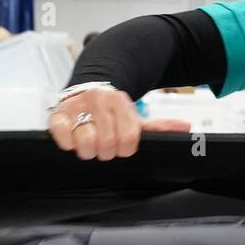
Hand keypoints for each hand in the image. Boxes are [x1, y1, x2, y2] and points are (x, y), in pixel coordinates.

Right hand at [47, 88, 190, 160]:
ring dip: (88, 150)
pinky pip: (61, 133)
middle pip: (106, 143)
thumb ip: (160, 126)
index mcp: (120, 101)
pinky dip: (68, 142)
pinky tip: (74, 140)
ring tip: (90, 143)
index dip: (126, 149)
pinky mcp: (58, 113)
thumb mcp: (136, 119)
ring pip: (85, 141)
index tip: (122, 146)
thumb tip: (187, 127)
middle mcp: (98, 99)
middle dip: (107, 151)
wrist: (87, 92)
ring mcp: (77, 105)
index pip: (128, 139)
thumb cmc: (113, 114)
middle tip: (105, 146)